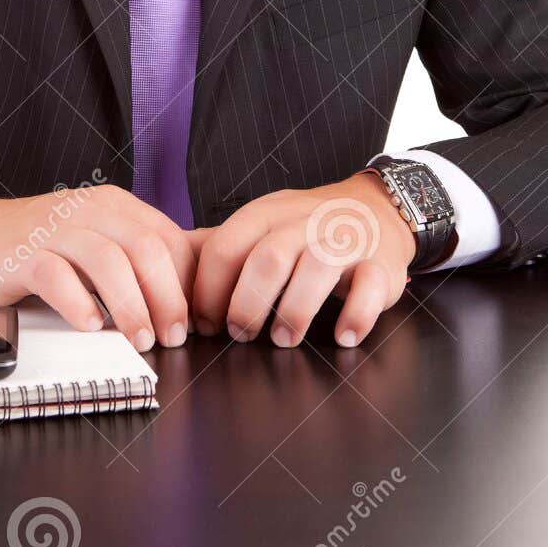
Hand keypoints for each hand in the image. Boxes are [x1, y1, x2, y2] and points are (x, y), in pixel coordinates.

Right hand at [0, 184, 194, 351]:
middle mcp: (89, 209)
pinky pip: (56, 275)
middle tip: (172, 336)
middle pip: (144, 248)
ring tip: (140, 339)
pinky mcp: (23, 253)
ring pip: (106, 260)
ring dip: (130, 305)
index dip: (186, 283)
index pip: (168, 238)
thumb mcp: (96, 240)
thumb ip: (134, 259)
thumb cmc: (45, 245)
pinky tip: (90, 325)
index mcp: (114, 205)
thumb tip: (188, 298)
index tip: (192, 321)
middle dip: (166, 297)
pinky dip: (79, 303)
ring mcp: (54, 228)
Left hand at [189, 171, 415, 348]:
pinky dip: (355, 316)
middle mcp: (304, 222)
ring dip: (295, 310)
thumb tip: (167, 275)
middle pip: (269, 258)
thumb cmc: (307, 228)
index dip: (207, 291)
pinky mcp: (380, 264)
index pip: (226, 246)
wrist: (377, 207)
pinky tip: (343, 336)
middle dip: (247, 303)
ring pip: (317, 268)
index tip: (203, 324)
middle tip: (241, 335)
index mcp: (267, 214)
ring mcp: (345, 240)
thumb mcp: (263, 225)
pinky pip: (369, 287)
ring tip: (285, 339)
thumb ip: (221, 247)